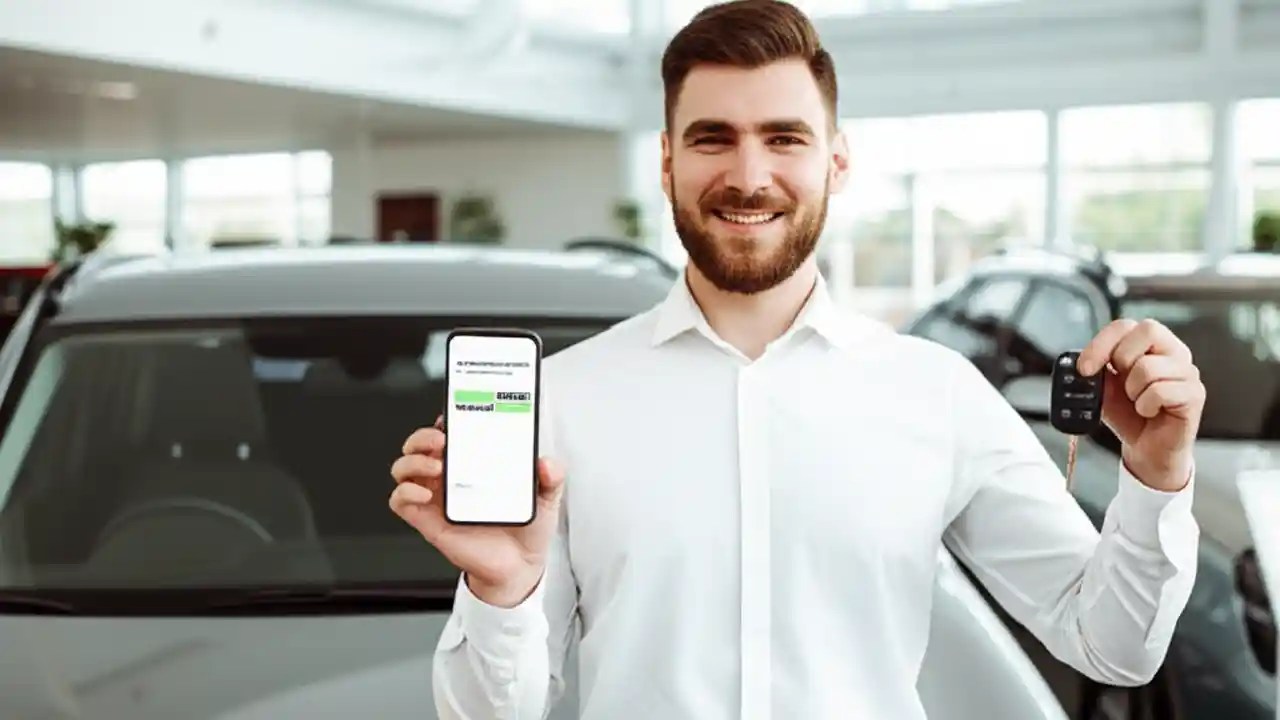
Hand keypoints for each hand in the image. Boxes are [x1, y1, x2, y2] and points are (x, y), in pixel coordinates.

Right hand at [389, 415, 566, 606]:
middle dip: (422, 436)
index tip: (453, 416)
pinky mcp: (428, 521)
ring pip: (404, 468)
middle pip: (418, 446)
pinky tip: (424, 493)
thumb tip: (547, 463)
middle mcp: (450, 479)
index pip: (449, 434)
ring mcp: (436, 499)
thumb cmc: (525, 529)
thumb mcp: (545, 497)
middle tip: (441, 440)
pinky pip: (400, 502)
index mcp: (473, 466)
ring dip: (413, 460)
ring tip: (437, 465)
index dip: (444, 421)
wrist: (519, 567)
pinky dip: (405, 492)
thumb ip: (551, 478)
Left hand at [1077, 319, 1204, 491]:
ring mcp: (1187, 372)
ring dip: (1133, 390)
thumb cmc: (1129, 414)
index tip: (1085, 367)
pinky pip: (1161, 391)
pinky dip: (1146, 406)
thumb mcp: (1104, 388)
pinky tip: (1150, 412)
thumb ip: (1096, 370)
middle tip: (1119, 382)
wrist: (1146, 448)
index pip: (1126, 325)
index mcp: (1150, 345)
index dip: (1102, 342)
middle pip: (1148, 330)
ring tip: (1138, 402)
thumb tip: (1084, 364)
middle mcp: (1173, 352)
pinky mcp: (1194, 394)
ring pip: (1150, 367)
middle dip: (1122, 358)